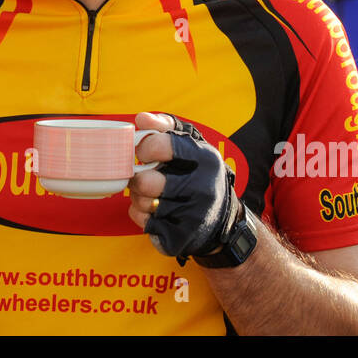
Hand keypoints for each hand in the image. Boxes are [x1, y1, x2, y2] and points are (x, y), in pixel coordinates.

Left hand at [127, 112, 240, 264]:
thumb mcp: (191, 144)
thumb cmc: (198, 173)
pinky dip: (142, 217)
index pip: (160, 146)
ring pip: (142, 204)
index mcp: (205, 159)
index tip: (143, 153)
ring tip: (150, 194)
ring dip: (139, 198)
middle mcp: (202, 189)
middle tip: (143, 177)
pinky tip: (154, 212)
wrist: (220, 218)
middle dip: (138, 179)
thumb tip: (141, 119)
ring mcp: (193, 216)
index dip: (143, 148)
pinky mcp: (182, 238)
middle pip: (146, 182)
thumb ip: (165, 126)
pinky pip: (144, 224)